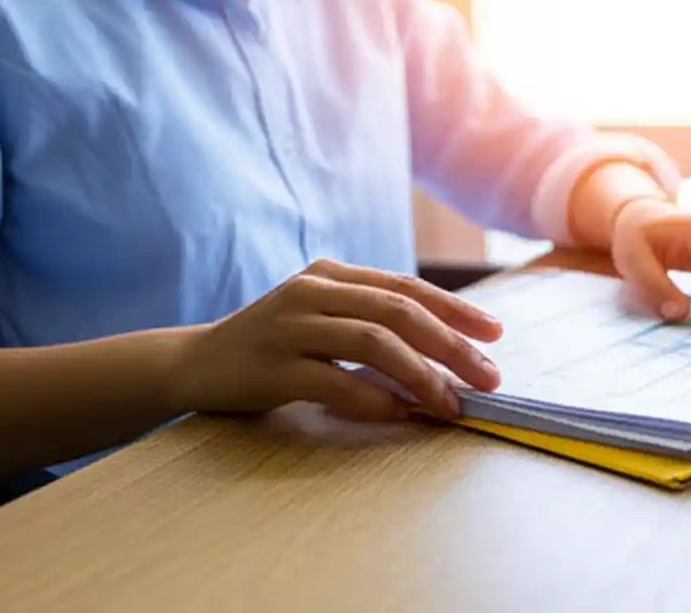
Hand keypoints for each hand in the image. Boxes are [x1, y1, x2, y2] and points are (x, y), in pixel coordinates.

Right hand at [170, 259, 502, 421]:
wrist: (195, 364)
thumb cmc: (273, 346)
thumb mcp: (321, 317)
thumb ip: (371, 324)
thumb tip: (446, 358)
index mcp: (331, 274)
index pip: (405, 287)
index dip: (455, 310)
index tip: (495, 333)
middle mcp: (311, 291)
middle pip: (397, 311)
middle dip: (451, 344)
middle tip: (488, 376)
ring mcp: (289, 327)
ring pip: (372, 342)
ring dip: (421, 375)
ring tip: (450, 403)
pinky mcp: (271, 367)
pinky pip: (334, 382)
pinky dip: (373, 400)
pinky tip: (400, 415)